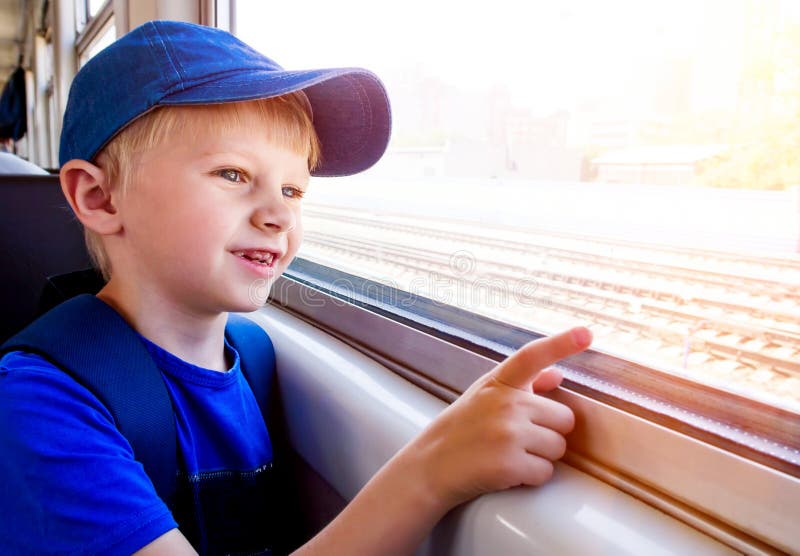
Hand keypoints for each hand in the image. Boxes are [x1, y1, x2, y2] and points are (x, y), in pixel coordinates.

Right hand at [406, 327, 591, 509]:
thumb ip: (525, 384)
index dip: (562, 343)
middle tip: (519, 438)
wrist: (430, 466)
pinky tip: (508, 470)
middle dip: (549, 432)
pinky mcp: (509, 464)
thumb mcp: (486, 396)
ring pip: (559, 447)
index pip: (533, 356)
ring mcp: (508, 433)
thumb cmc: (463, 428)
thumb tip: (558, 374)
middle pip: (565, 418)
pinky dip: (531, 477)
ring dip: (541, 456)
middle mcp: (506, 403)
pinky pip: (545, 472)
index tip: (586, 332)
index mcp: (499, 382)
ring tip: (510, 453)